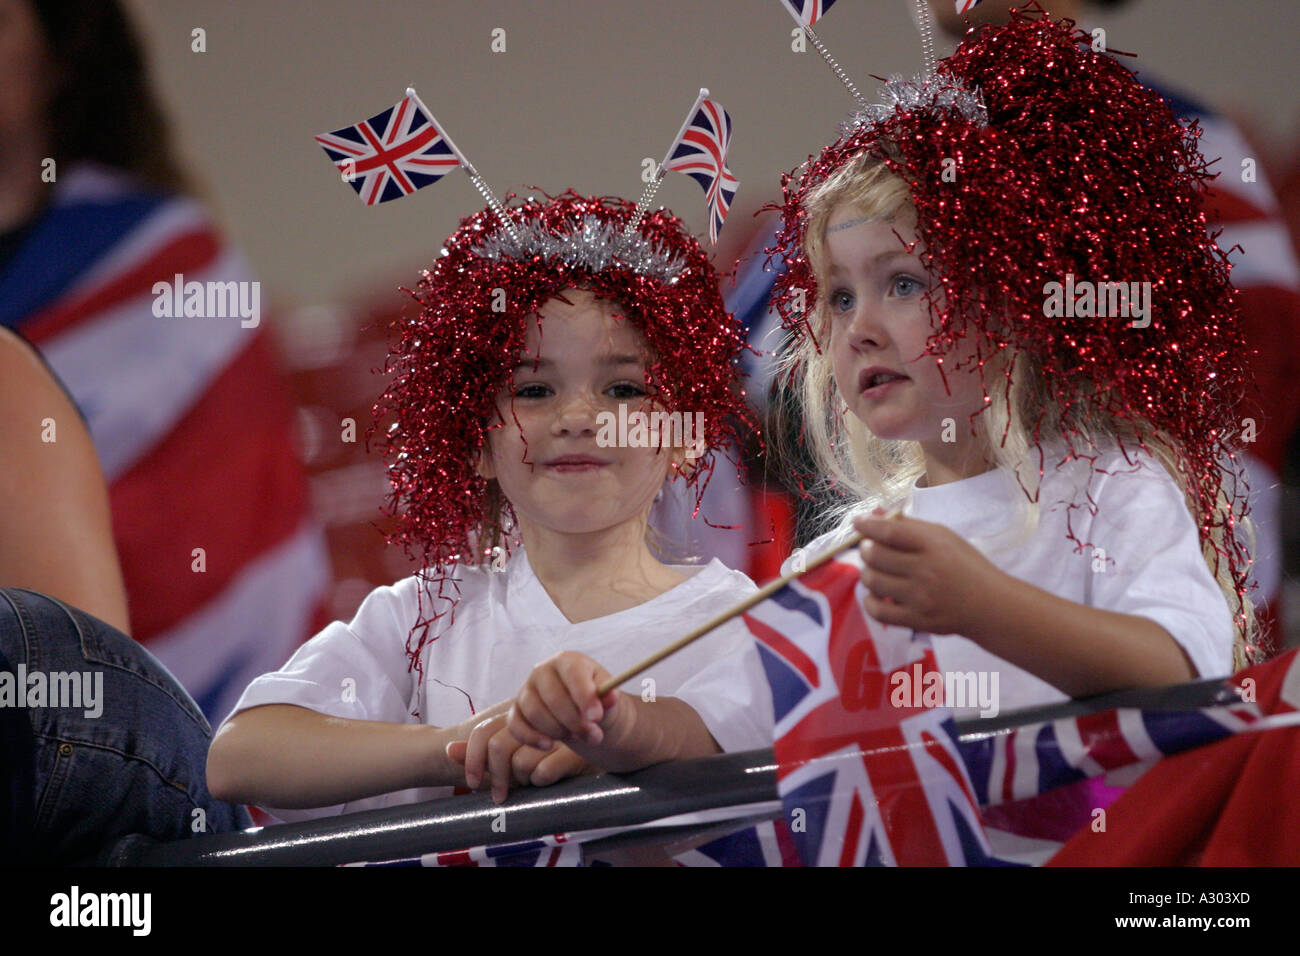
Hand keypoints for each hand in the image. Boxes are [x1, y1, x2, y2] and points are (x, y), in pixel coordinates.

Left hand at [447, 711, 590, 803]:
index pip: (484, 732)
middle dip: (501, 776)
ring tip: (538, 774)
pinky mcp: (573, 749)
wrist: (615, 732)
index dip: (474, 759)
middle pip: (500, 748)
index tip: (475, 784)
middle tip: (504, 793)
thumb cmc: (561, 741)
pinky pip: (543, 772)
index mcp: (522, 705)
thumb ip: (488, 743)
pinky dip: (545, 778)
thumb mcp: (523, 742)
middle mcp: (537, 711)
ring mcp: (556, 727)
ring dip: (527, 777)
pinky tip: (555, 774)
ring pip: (520, 763)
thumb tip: (449, 750)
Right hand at [506, 651, 623, 751]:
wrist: (583, 713)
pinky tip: (549, 745)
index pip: (573, 674)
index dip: (584, 696)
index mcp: (567, 660)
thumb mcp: (608, 695)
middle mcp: (542, 670)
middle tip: (594, 735)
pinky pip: (515, 726)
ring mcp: (526, 690)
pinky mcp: (516, 710)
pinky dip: (531, 738)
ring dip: (558, 731)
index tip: (596, 717)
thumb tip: (610, 697)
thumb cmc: (596, 700)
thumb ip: (609, 695)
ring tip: (579, 736)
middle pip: (553, 697)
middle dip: (575, 721)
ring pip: (535, 713)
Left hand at [852, 510, 1007, 640]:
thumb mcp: (944, 537)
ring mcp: (920, 597)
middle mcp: (926, 570)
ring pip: (873, 581)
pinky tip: (877, 594)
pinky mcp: (916, 620)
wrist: (990, 605)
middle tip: (870, 549)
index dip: (869, 525)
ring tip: (875, 570)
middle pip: (876, 556)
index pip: (891, 532)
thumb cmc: (965, 565)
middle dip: (866, 549)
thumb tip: (874, 514)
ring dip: (867, 573)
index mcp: (934, 545)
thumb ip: (909, 526)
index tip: (857, 521)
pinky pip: (878, 611)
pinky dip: (870, 601)